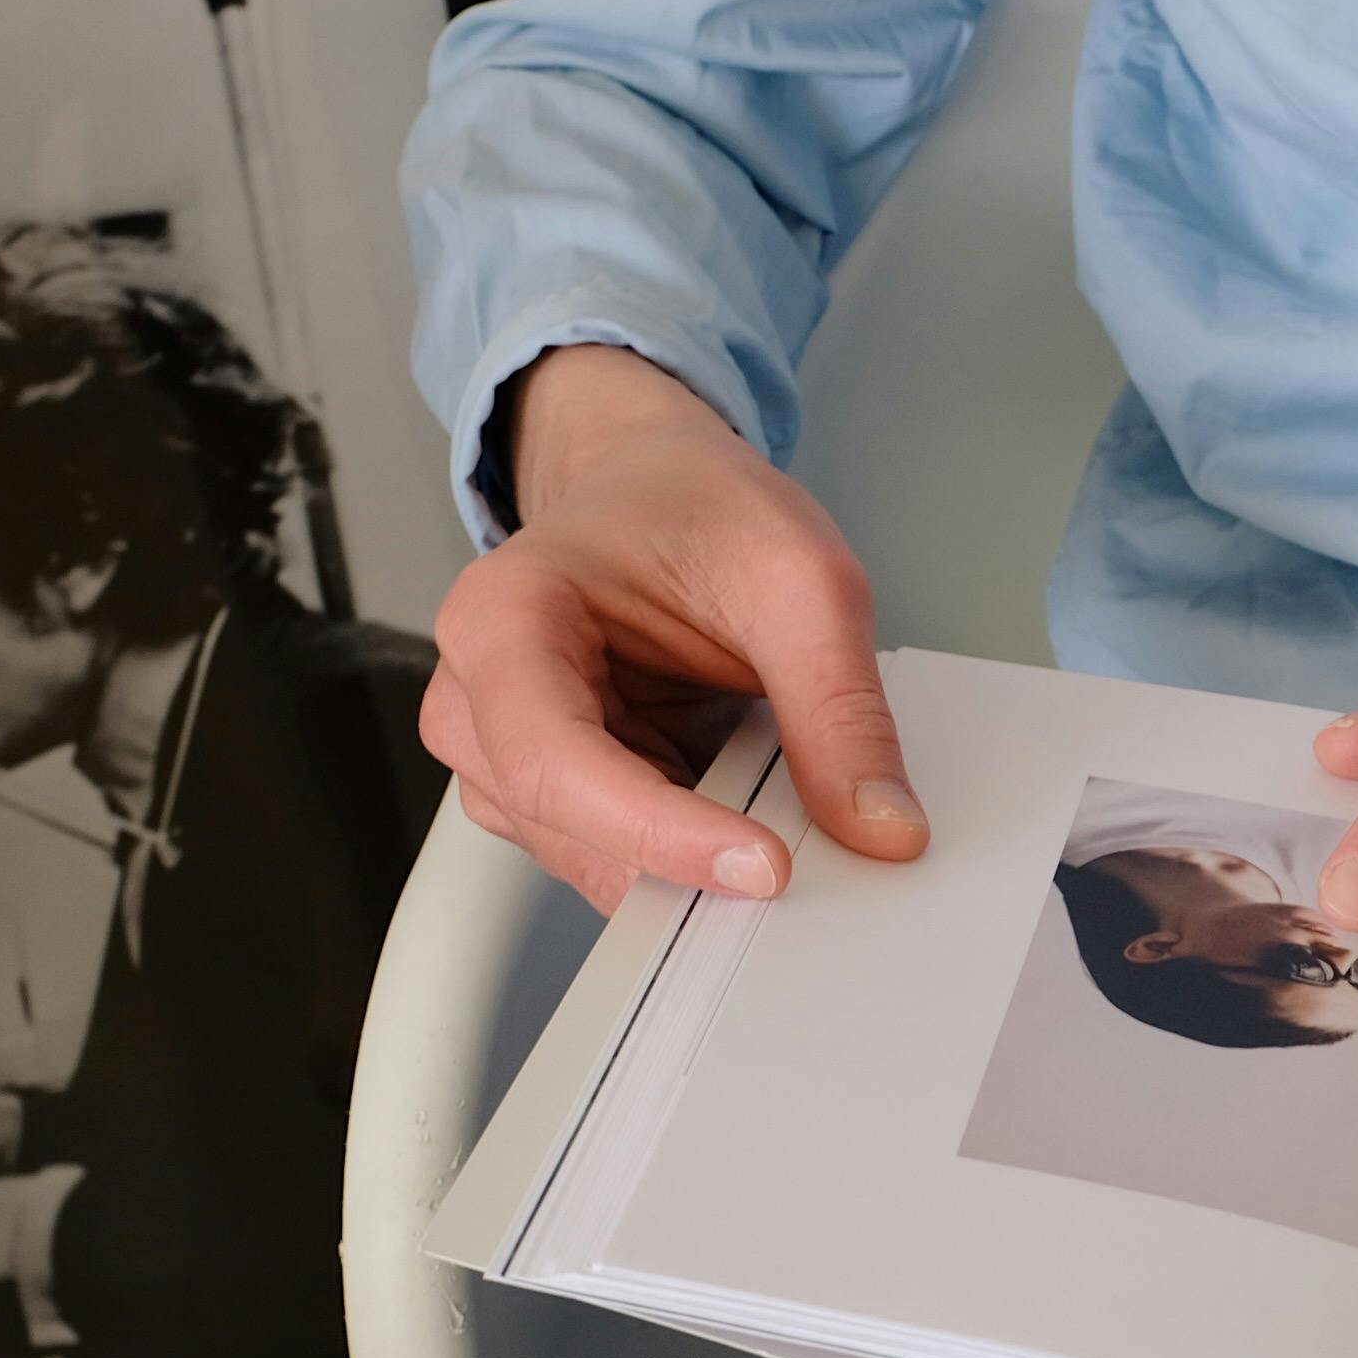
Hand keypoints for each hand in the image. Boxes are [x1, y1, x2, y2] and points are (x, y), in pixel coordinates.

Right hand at [420, 343, 930, 912]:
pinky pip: (623, 862)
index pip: (556, 761)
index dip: (658, 832)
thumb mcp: (801, 580)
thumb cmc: (697, 509)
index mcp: (503, 619)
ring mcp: (508, 759)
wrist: (660, 491)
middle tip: (807, 856)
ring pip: (596, 863)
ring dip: (694, 861)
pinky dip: (693, 856)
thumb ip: (840, 706)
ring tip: (777, 802)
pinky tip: (745, 812)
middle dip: (689, 860)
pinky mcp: (556, 797)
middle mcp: (478, 702)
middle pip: (570, 828)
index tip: (765, 866)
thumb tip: (879, 826)